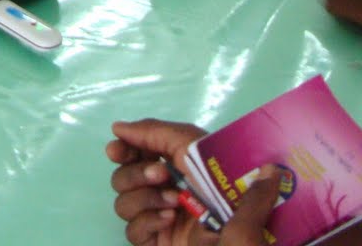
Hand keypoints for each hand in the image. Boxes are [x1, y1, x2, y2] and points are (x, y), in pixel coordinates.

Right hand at [109, 119, 285, 245]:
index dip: (122, 148)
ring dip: (146, 199)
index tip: (116, 148)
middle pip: (121, 176)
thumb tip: (119, 126)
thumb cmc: (229, 189)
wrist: (245, 237)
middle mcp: (165, 190)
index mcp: (178, 166)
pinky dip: (148, 222)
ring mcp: (161, 219)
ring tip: (175, 203)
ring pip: (122, 203)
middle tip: (161, 176)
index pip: (136, 152)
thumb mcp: (198, 149)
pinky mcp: (158, 242)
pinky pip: (132, 232)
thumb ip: (160, 132)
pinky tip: (170, 220)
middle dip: (136, 173)